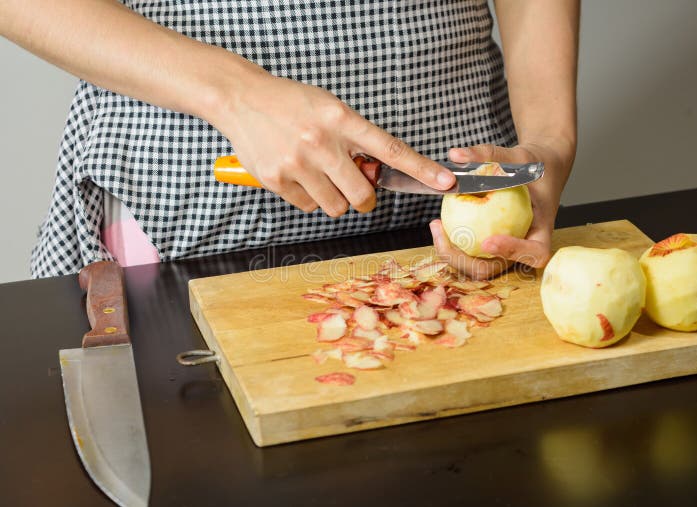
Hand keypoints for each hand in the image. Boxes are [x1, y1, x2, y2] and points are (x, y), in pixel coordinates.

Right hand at [211, 68, 455, 216]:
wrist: (242, 98)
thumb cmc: (292, 104)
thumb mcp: (330, 108)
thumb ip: (354, 139)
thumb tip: (374, 175)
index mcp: (341, 119)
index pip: (390, 149)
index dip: (421, 169)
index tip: (445, 182)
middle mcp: (321, 142)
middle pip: (362, 195)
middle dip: (364, 199)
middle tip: (356, 187)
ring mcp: (297, 164)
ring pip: (336, 207)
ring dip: (335, 198)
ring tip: (319, 174)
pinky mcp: (276, 180)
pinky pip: (308, 207)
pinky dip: (309, 198)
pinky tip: (298, 175)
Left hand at [429, 140, 573, 278]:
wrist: (540, 173)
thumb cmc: (533, 166)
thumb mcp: (515, 156)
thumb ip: (487, 155)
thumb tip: (455, 154)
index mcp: (540, 229)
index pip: (535, 253)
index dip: (513, 252)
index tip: (488, 240)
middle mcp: (523, 245)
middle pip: (496, 268)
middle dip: (465, 260)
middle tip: (443, 236)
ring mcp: (506, 250)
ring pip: (479, 267)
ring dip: (453, 255)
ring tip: (436, 227)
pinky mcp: (491, 248)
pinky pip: (471, 255)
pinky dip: (453, 246)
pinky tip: (438, 226)